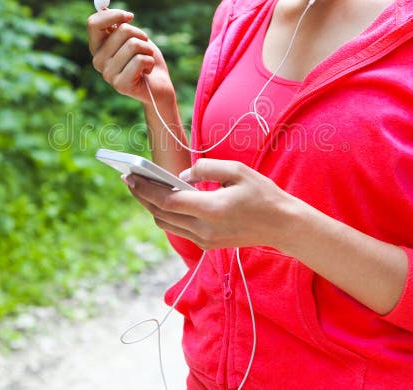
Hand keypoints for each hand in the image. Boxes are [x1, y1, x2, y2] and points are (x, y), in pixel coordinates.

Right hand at [86, 8, 175, 104]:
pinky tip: (147, 72)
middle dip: (141, 35)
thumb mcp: (132, 38)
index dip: (113, 15)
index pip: (94, 23)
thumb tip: (103, 6)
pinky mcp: (120, 85)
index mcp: (97, 48)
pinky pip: (141, 60)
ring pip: (134, 45)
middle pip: (121, 31)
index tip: (130, 16)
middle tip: (144, 46)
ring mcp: (107, 74)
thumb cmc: (145, 59)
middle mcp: (98, 61)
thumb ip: (117, 24)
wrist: (158, 87)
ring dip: (148, 50)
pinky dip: (150, 62)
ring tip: (146, 61)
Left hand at [123, 158, 299, 249]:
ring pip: (167, 224)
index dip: (146, 189)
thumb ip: (205, 168)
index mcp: (211, 210)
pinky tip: (163, 200)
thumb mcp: (237, 170)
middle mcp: (204, 229)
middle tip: (129, 179)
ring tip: (142, 188)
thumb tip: (182, 175)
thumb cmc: (263, 194)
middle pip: (161, 214)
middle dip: (142, 196)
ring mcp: (205, 240)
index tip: (131, 176)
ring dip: (152, 207)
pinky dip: (167, 214)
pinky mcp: (207, 244)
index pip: (167, 200)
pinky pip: (178, 228)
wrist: (283, 226)